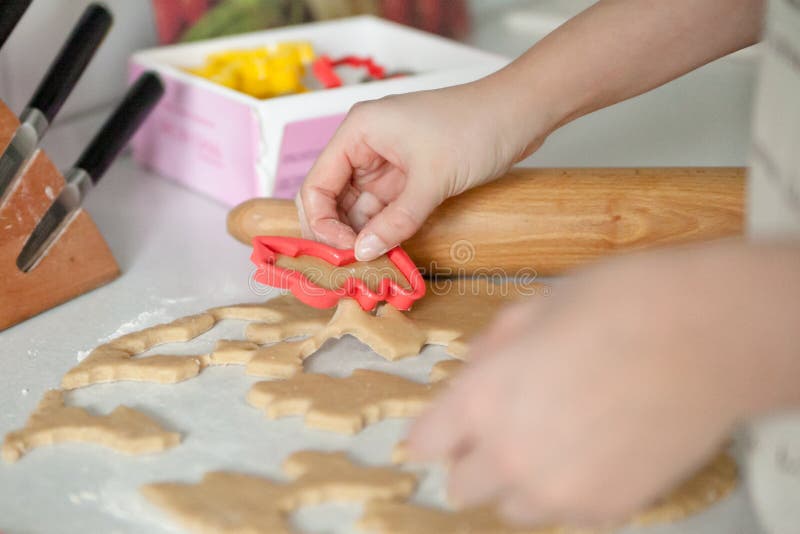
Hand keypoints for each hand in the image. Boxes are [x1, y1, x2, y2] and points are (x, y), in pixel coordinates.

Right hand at [297, 80, 545, 259]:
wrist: (519, 113)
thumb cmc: (475, 127)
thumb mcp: (432, 179)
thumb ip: (396, 220)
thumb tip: (363, 253)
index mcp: (358, 132)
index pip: (317, 184)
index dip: (321, 223)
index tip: (342, 252)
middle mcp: (365, 146)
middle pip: (333, 200)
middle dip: (339, 234)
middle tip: (351, 267)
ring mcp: (386, 163)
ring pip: (358, 209)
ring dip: (362, 236)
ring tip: (370, 266)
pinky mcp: (407, 177)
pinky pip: (384, 210)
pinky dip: (383, 231)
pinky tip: (387, 252)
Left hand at [408, 241, 799, 526]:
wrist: (707, 334)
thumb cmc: (619, 304)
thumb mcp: (535, 306)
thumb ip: (491, 348)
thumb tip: (475, 371)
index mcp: (481, 399)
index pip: (427, 442)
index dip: (435, 432)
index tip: (444, 429)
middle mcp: (510, 454)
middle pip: (462, 486)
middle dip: (474, 458)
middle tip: (504, 427)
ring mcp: (560, 489)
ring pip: (513, 506)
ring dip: (518, 480)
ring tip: (553, 440)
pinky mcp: (609, 508)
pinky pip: (567, 513)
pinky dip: (568, 490)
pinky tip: (594, 450)